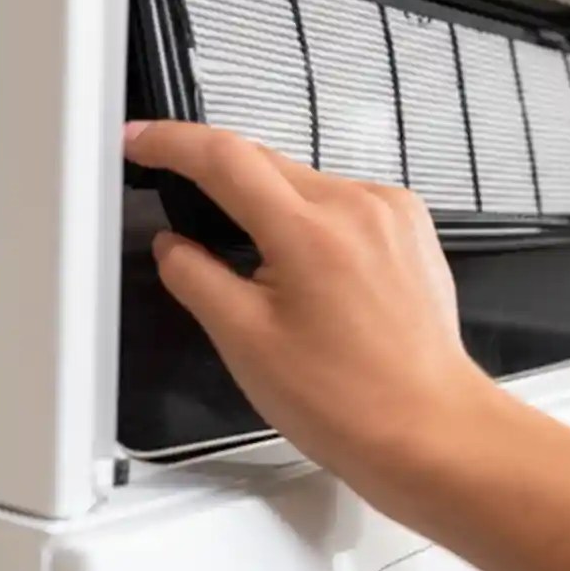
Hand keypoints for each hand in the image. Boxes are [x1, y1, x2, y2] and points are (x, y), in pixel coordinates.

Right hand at [122, 121, 492, 481]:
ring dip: (270, 203)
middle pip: (267, 164)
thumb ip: (196, 279)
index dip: (171, 142)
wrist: (430, 429)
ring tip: (258, 264)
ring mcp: (394, 213)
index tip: (138, 141)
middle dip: (218, 176)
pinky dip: (314, 218)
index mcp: (310, 229)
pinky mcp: (413, 228)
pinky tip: (309, 266)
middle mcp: (359, 205)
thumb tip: (173, 245)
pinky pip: (347, 202)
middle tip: (181, 202)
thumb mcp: (246, 342)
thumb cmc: (345, 401)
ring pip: (308, 182)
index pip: (225, 158)